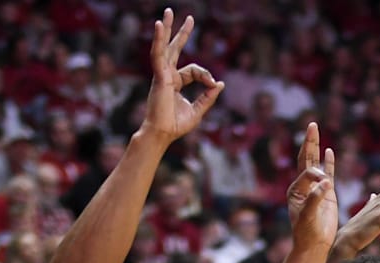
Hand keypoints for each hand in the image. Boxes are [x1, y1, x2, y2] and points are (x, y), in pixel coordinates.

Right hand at [141, 9, 223, 144]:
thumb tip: (220, 83)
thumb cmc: (176, 125)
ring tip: (168, 12)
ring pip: (164, 47)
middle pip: (174, 49)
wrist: (163, 134)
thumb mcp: (198, 110)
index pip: (194, 70)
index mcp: (175, 82)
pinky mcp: (159, 76)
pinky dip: (159, 40)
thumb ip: (209, 96)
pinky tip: (160, 26)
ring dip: (167, 29)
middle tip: (189, 17)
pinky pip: (158, 54)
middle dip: (181, 33)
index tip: (213, 84)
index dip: (206, 75)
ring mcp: (161, 74)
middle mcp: (167, 75)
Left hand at [285, 122, 337, 247]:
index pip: (306, 172)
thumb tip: (326, 182)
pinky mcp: (327, 193)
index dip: (316, 174)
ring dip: (315, 146)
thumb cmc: (307, 232)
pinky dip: (328, 161)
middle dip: (309, 142)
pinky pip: (328, 173)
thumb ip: (314, 198)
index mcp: (295, 190)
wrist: (314, 245)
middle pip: (305, 158)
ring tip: (315, 129)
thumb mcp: (308, 216)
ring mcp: (315, 188)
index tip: (325, 186)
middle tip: (312, 124)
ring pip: (315, 163)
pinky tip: (329, 150)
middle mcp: (303, 186)